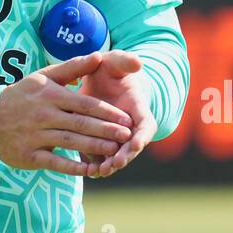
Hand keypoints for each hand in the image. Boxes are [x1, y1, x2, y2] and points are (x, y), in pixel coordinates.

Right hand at [0, 51, 134, 175]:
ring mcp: (36, 135)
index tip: (127, 118)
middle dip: (106, 130)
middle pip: (81, 123)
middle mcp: (44, 115)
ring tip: (114, 150)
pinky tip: (89, 170)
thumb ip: (73, 67)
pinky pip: (54, 162)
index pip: (84, 104)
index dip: (107, 112)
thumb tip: (98, 55)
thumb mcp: (44, 77)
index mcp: (50, 95)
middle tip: (127, 135)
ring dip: (94, 147)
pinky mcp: (29, 155)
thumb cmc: (23, 95)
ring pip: (70, 142)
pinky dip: (72, 167)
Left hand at [76, 50, 156, 177]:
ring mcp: (116, 135)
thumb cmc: (110, 69)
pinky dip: (96, 164)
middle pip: (132, 146)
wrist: (99, 80)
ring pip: (117, 154)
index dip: (142, 135)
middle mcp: (130, 126)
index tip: (137, 144)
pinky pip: (100, 156)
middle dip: (125, 156)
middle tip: (115, 164)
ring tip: (99, 172)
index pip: (145, 125)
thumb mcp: (115, 61)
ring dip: (110, 164)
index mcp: (137, 107)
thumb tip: (138, 61)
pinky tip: (86, 172)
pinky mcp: (101, 140)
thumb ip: (125, 61)